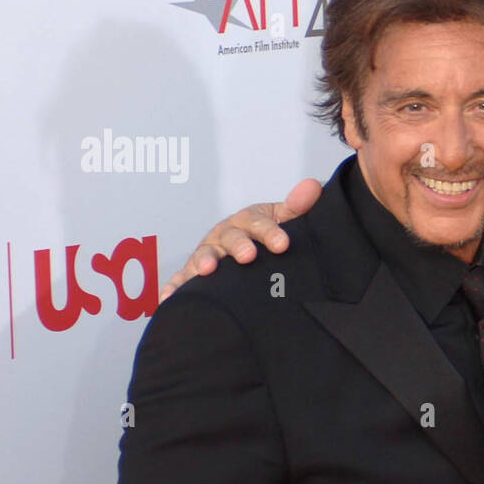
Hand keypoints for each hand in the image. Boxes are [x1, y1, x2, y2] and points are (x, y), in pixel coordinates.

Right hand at [159, 178, 322, 300]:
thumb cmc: (264, 233)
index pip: (257, 222)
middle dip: (238, 246)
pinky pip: (181, 279)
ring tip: (207, 270)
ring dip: (204, 261)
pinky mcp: (192, 273)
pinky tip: (170, 297)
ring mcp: (207, 253)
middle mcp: (224, 235)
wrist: (246, 246)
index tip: (282, 243)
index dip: (269, 231)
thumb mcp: (281, 219)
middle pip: (229, 238)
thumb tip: (313, 186)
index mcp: (247, 221)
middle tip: (248, 256)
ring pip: (204, 255)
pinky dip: (174, 287)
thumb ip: (297, 207)